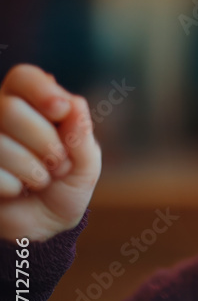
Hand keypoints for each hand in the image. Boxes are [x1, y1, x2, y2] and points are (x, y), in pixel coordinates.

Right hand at [0, 64, 101, 241]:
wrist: (45, 223)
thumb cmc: (66, 184)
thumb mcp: (86, 163)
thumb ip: (81, 135)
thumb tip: (74, 104)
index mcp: (29, 103)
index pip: (23, 76)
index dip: (41, 90)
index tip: (61, 110)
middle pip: (9, 109)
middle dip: (45, 142)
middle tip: (58, 162)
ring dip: (33, 170)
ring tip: (41, 180)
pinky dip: (14, 187)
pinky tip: (18, 190)